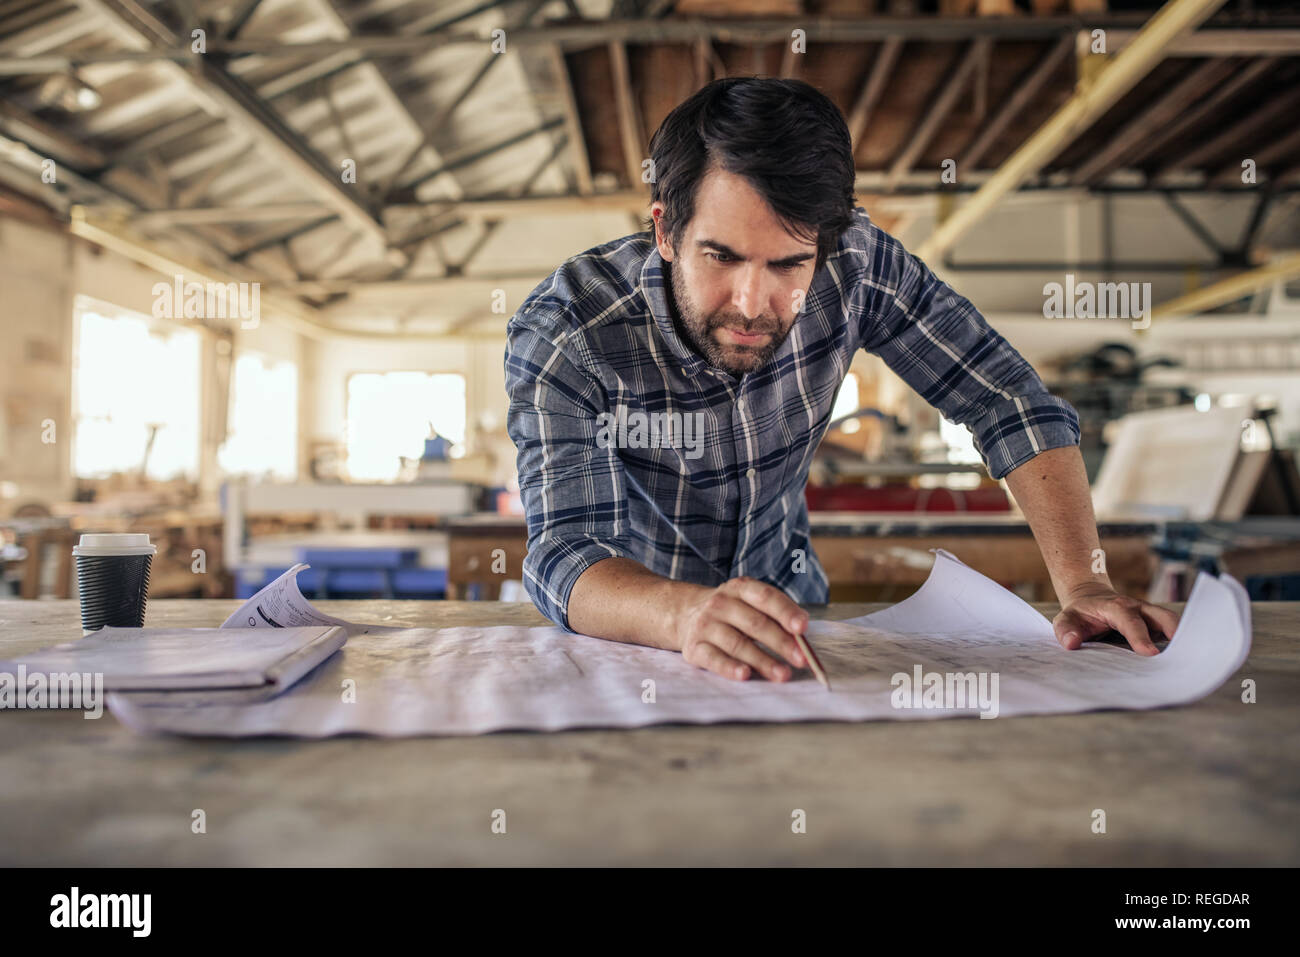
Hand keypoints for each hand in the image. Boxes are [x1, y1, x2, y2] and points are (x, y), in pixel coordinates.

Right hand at [672, 577, 808, 681]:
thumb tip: (801, 638)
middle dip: (781, 642)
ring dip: (762, 660)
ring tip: (782, 674)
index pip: (766, 597)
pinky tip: (745, 675)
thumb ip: (774, 616)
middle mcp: (721, 604)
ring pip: (737, 644)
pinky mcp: (693, 648)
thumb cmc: (731, 612)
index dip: (785, 611)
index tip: (802, 627)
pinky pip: (713, 659)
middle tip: (802, 659)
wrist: (684, 614)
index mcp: (740, 589)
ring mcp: (705, 625)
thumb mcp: (748, 603)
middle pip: (755, 623)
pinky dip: (729, 667)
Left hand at [1053, 583, 1180, 655]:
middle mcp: (1139, 609)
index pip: (1131, 621)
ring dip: (1182, 639)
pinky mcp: (1157, 625)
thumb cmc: (1079, 614)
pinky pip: (1172, 632)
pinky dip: (1180, 643)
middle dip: (1175, 634)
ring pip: (1173, 623)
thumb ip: (1066, 630)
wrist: (1090, 598)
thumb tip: (1072, 643)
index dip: (1140, 636)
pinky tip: (1185, 661)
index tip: (1150, 653)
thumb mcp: (1065, 619)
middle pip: (1163, 617)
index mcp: (1116, 607)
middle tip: (1184, 657)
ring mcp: (1150, 616)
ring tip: (1190, 662)